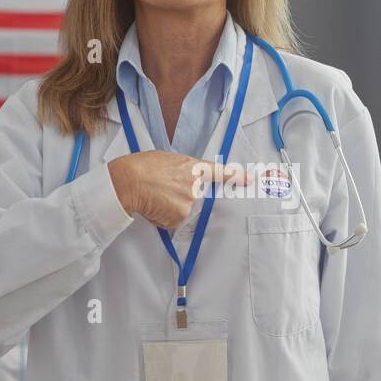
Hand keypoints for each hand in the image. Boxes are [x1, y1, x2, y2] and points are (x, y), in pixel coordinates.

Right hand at [107, 152, 249, 229]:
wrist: (130, 181)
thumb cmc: (142, 167)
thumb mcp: (166, 160)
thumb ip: (180, 170)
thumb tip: (182, 179)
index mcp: (192, 167)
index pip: (219, 172)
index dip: (236, 176)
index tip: (250, 179)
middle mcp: (196, 185)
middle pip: (195, 196)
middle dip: (180, 196)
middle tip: (162, 189)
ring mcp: (189, 202)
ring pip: (183, 211)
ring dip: (169, 207)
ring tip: (154, 196)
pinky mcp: (180, 216)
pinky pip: (173, 221)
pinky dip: (163, 217)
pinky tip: (153, 206)